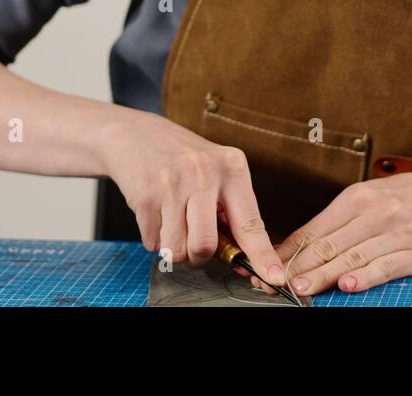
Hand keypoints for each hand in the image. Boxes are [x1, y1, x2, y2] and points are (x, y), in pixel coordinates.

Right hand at [99, 106, 288, 287]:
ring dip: (175, 249)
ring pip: (177, 250)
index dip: (262, 256)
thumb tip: (243, 259)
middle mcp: (204, 173)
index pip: (251, 223)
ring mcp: (173, 183)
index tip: (275, 278)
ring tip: (175, 224)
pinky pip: (153, 243)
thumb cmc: (183, 159)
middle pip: (205, 245)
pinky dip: (155, 239)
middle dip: (199, 257)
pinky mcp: (145, 195)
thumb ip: (231, 212)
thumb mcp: (217, 172)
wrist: (136, 134)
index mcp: (231, 168)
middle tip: (195, 243)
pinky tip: (157, 214)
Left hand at [252, 170, 411, 297]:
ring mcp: (397, 231)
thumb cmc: (398, 201)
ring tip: (302, 288)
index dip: (289, 252)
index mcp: (355, 198)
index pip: (314, 230)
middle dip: (300, 267)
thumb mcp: (363, 201)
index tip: (269, 268)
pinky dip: (365, 277)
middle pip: (330, 244)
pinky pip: (386, 267)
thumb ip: (331, 225)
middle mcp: (375, 212)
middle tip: (278, 283)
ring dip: (325, 275)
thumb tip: (291, 249)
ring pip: (353, 257)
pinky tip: (347, 285)